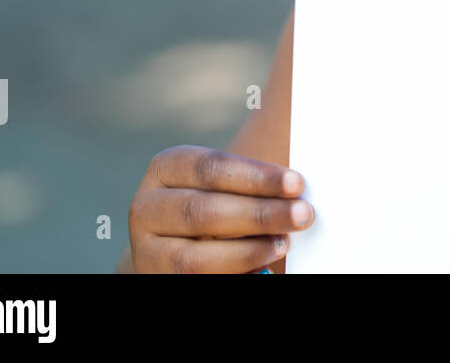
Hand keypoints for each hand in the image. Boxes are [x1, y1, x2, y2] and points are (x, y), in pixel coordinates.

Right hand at [127, 145, 313, 272]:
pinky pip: (195, 281)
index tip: (296, 184)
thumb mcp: (225, 184)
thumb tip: (297, 190)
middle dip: (259, 214)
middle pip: (203, 211)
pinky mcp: (156, 278)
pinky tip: (261, 271)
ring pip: (193, 258)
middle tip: (302, 215)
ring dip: (246, 252)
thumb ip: (253, 185)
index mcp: (166, 168)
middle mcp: (147, 208)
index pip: (211, 167)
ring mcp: (146, 251)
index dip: (256, 176)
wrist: (176, 244)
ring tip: (282, 244)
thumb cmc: (216, 203)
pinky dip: (234, 275)